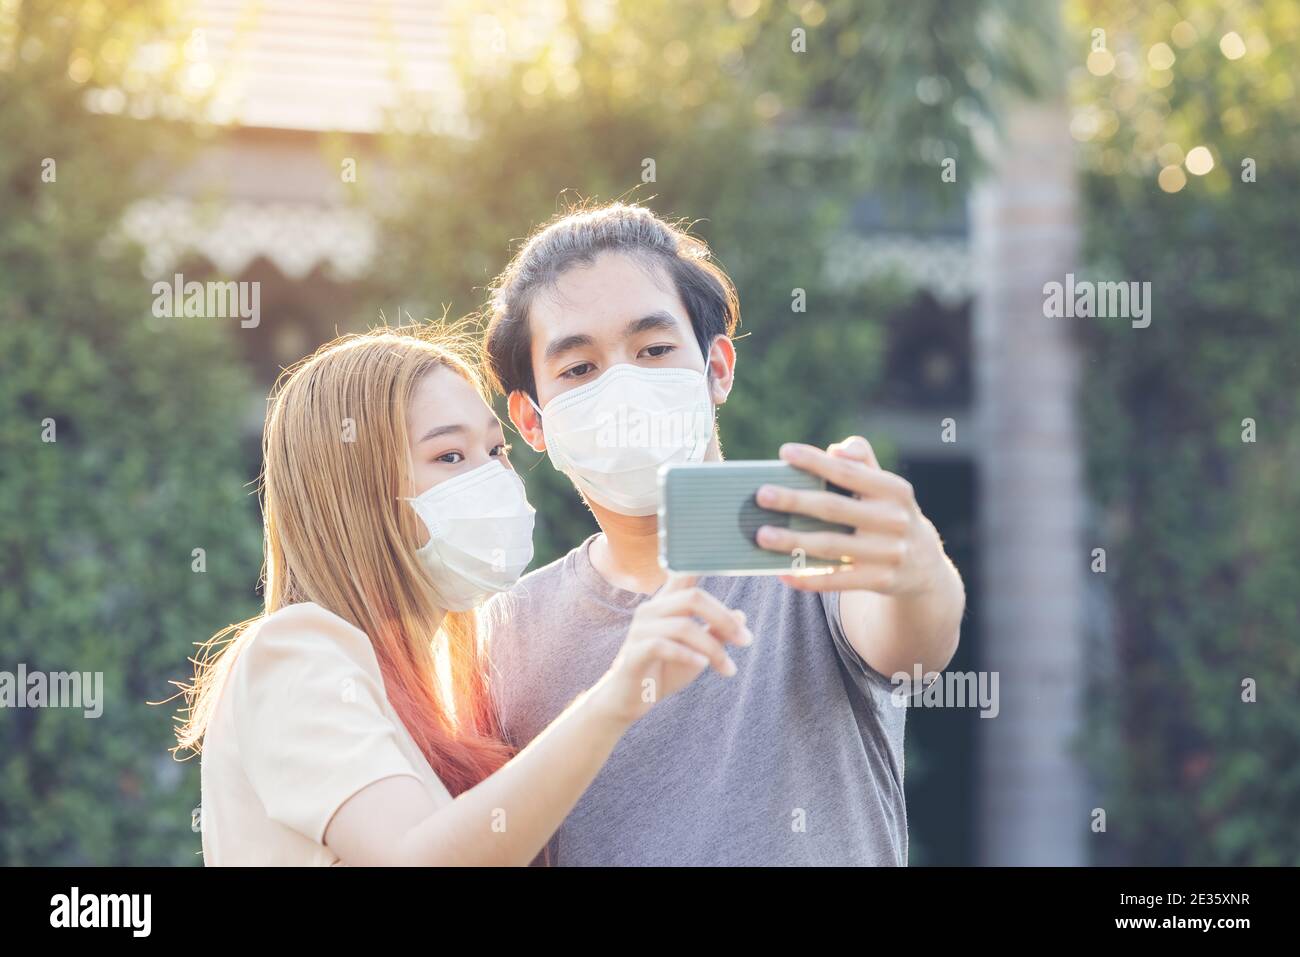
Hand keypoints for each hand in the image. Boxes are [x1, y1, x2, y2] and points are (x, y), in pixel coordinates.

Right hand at [590, 574, 751, 725]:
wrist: (630, 699)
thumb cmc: (664, 670)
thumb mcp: (698, 651)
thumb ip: (716, 632)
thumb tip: (741, 616)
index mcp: (666, 604)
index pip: (682, 572)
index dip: (704, 563)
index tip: (732, 564)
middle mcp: (651, 610)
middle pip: (693, 597)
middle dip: (724, 618)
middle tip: (746, 641)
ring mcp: (640, 630)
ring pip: (683, 626)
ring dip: (713, 648)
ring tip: (728, 668)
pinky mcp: (634, 653)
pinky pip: (662, 646)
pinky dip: (687, 655)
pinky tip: (702, 665)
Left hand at [754, 436, 946, 595]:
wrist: (924, 566)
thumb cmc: (889, 513)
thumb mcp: (886, 486)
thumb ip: (862, 461)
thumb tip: (836, 449)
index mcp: (894, 490)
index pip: (848, 472)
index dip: (816, 461)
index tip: (784, 452)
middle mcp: (894, 521)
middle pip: (834, 509)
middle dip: (795, 501)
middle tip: (762, 495)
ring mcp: (889, 554)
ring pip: (831, 547)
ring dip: (793, 542)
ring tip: (761, 535)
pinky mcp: (880, 582)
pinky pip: (837, 580)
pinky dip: (808, 578)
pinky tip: (782, 573)